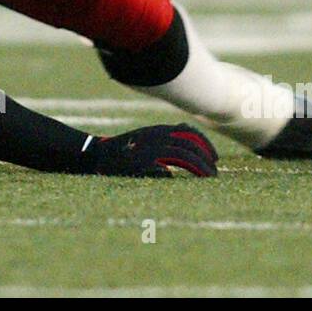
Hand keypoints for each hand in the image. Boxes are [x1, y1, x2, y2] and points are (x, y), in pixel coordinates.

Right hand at [81, 123, 217, 176]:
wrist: (97, 155)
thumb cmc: (122, 149)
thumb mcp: (146, 137)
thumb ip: (164, 138)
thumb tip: (184, 142)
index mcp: (159, 130)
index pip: (190, 132)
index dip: (206, 144)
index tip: (214, 158)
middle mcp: (157, 136)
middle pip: (191, 144)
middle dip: (206, 158)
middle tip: (214, 172)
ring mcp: (151, 148)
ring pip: (184, 155)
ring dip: (199, 167)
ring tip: (208, 178)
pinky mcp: (144, 161)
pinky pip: (167, 167)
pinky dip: (179, 172)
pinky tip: (183, 181)